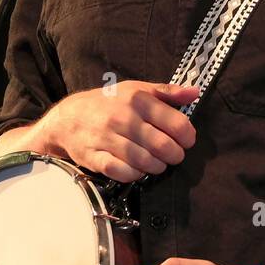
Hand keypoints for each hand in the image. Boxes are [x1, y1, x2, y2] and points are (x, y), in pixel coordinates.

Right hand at [35, 81, 198, 182]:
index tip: (186, 140)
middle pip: (164, 146)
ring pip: (145, 162)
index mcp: (138, 100)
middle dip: (175, 155)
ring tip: (157, 162)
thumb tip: (195, 93)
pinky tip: (137, 169)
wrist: (68, 117)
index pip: (177, 124)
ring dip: (157, 166)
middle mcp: (123, 118)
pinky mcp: (95, 157)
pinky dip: (135, 174)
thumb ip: (167, 92)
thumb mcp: (137, 89)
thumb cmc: (108, 103)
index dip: (188, 137)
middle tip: (173, 155)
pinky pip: (124, 173)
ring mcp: (108, 138)